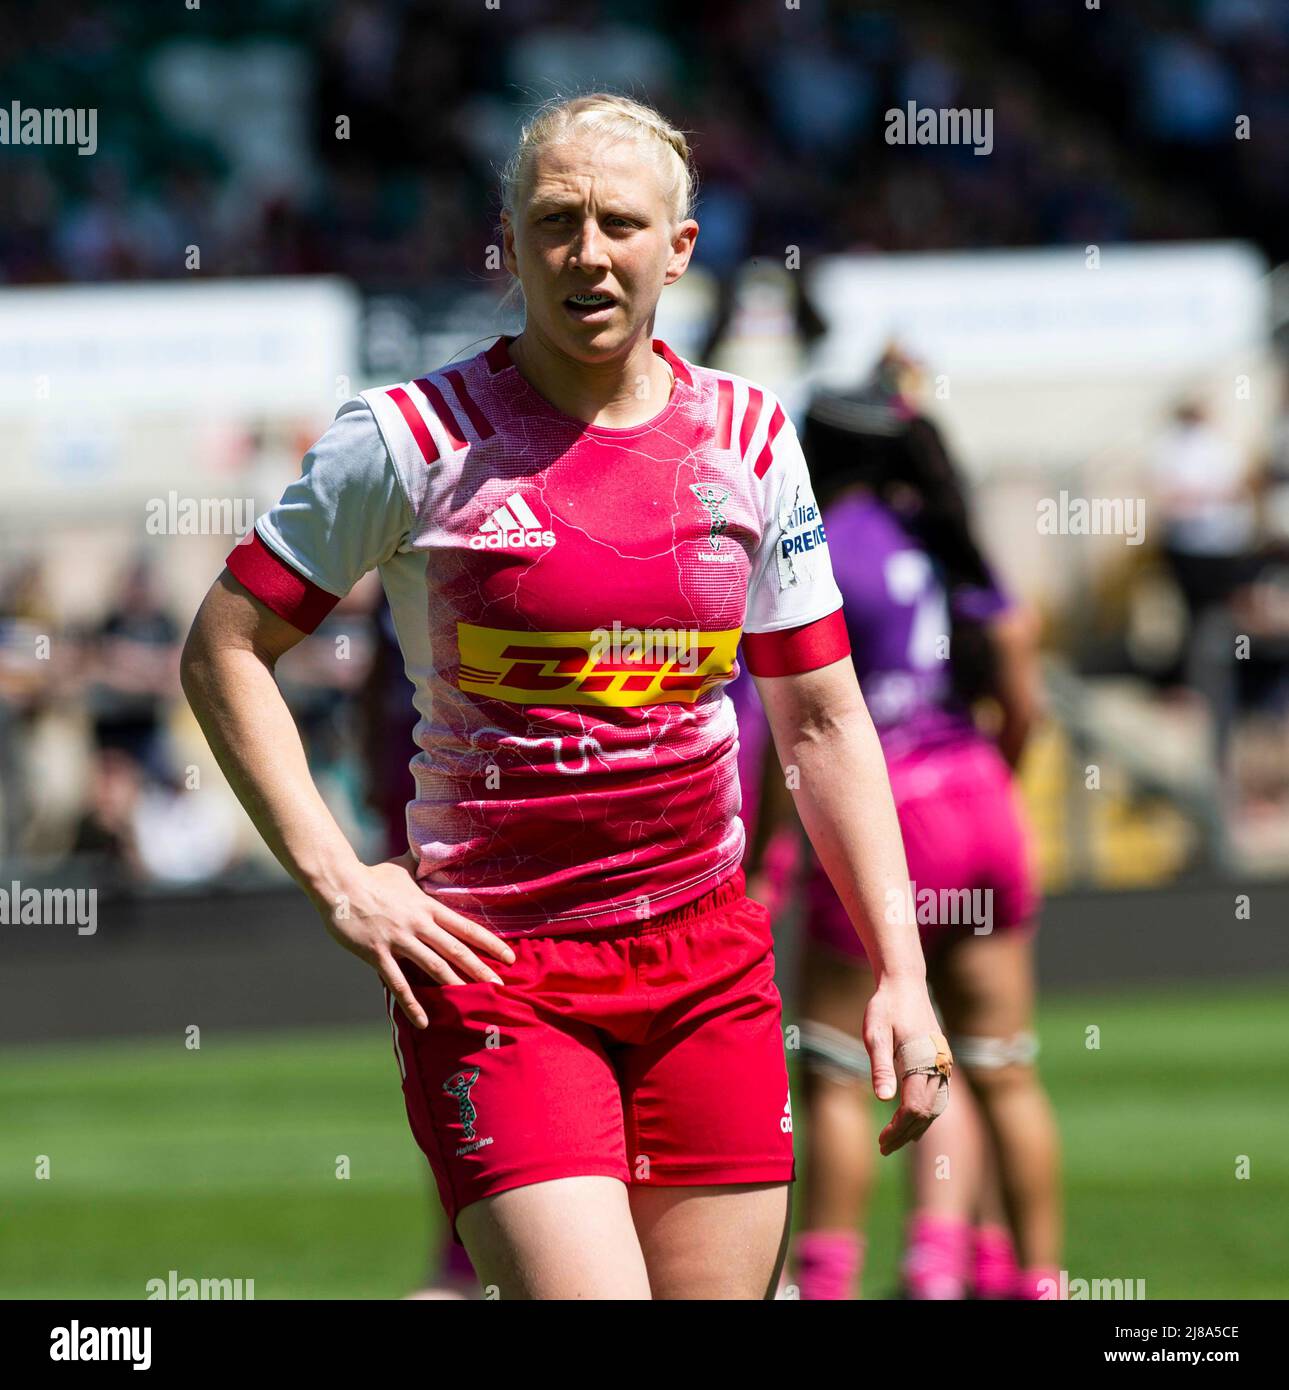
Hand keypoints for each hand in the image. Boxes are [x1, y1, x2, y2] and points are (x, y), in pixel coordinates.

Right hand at [315, 852, 515, 1029]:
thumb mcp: (403, 868)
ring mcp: (399, 940)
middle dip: (480, 969)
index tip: (509, 957)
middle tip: (501, 986)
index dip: (489, 943)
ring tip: (473, 1002)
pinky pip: (398, 983)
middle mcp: (418, 925)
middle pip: (456, 950)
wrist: (339, 885)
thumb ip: (421, 865)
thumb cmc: (372, 876)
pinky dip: (412, 1004)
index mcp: (427, 907)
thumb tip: (431, 849)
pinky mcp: (378, 954)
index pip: (466, 927)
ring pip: (433, 966)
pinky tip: (424, 1022)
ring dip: (454, 985)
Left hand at [862, 973, 947, 1154]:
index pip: (914, 1108)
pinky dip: (927, 1113)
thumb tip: (884, 1100)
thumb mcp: (875, 1034)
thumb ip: (880, 1066)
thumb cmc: (885, 1007)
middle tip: (884, 1147)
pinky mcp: (942, 1059)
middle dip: (905, 1133)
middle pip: (927, 1113)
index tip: (882, 1140)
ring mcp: (943, 1062)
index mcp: (921, 1060)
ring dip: (917, 1126)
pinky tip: (913, 1120)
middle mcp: (938, 1064)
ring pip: (936, 1106)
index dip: (898, 1129)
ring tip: (895, 1140)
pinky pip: (939, 1095)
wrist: (905, 983)